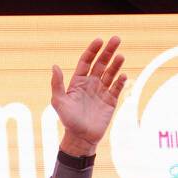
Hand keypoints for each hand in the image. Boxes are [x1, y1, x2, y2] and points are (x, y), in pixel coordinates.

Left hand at [51, 36, 126, 155]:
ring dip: (116, 64)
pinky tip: (122, 75)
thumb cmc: (68, 120)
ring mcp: (101, 92)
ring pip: (110, 73)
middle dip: (108, 51)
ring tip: (120, 56)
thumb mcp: (59, 102)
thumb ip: (57, 84)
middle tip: (116, 39)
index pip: (86, 61)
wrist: (80, 138)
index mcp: (78, 82)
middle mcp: (91, 84)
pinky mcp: (110, 101)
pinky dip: (120, 81)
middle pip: (101, 63)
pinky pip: (117, 88)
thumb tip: (54, 66)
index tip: (99, 40)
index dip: (92, 50)